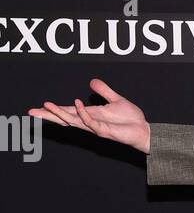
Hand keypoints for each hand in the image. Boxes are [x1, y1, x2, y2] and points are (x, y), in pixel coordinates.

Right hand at [28, 79, 150, 153]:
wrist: (144, 130)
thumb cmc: (130, 119)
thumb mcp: (116, 100)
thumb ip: (104, 91)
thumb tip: (91, 81)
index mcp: (90, 114)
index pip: (67, 112)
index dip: (53, 109)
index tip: (38, 107)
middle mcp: (90, 122)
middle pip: (64, 118)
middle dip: (48, 115)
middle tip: (31, 112)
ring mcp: (96, 128)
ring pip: (73, 121)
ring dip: (60, 113)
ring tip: (46, 105)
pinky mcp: (105, 131)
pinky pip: (91, 122)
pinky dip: (83, 113)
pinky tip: (76, 104)